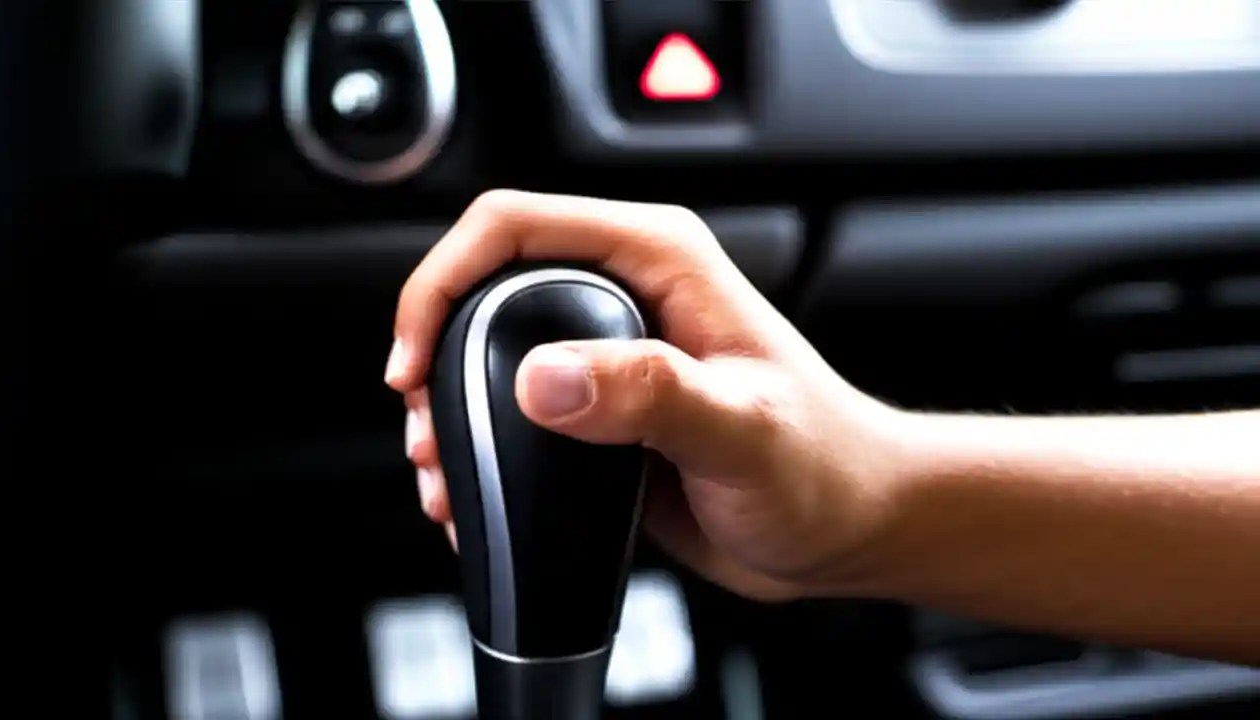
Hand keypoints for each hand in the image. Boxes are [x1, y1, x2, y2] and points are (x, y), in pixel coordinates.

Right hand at [384, 190, 907, 601]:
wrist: (849, 526)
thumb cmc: (825, 469)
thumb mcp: (742, 431)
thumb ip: (650, 395)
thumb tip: (545, 377)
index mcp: (659, 261)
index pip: (513, 227)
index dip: (442, 282)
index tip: (416, 360)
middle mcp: (629, 295)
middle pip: (486, 287)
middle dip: (433, 353)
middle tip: (426, 428)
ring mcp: (613, 353)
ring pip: (491, 351)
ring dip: (449, 408)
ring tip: (441, 472)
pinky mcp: (605, 410)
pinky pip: (518, 410)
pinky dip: (482, 448)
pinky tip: (475, 494)